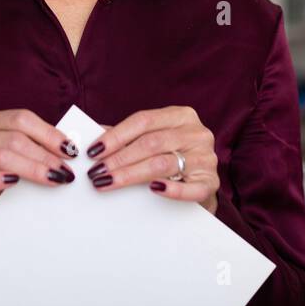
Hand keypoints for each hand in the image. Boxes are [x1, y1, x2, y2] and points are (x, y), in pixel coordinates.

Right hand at [0, 109, 77, 266]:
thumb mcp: (13, 154)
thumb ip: (32, 145)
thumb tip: (67, 148)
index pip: (21, 119)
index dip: (48, 133)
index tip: (70, 150)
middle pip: (14, 139)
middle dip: (45, 155)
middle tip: (65, 171)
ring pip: (1, 157)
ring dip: (32, 169)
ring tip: (53, 179)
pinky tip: (16, 183)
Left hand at [84, 106, 219, 213]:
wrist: (201, 184)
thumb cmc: (172, 157)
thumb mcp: (155, 140)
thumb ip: (129, 137)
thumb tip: (94, 136)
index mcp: (181, 116)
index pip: (143, 120)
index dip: (116, 135)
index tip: (93, 150)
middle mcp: (196, 133)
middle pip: (151, 143)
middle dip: (119, 158)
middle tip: (96, 171)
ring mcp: (206, 158)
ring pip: (163, 163)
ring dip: (131, 174)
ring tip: (109, 182)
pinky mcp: (211, 183)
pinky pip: (191, 188)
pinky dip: (171, 189)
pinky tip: (153, 189)